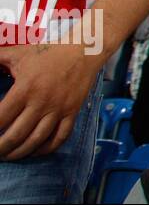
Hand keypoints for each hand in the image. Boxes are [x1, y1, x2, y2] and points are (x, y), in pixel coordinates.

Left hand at [0, 41, 101, 159]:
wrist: (84, 49)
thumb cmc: (48, 51)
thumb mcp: (18, 53)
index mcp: (25, 89)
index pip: (1, 119)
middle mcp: (42, 102)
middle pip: (16, 135)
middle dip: (1, 149)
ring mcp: (59, 109)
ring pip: (36, 140)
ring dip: (20, 153)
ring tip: (9, 156)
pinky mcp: (72, 112)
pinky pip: (60, 137)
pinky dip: (46, 149)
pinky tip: (35, 151)